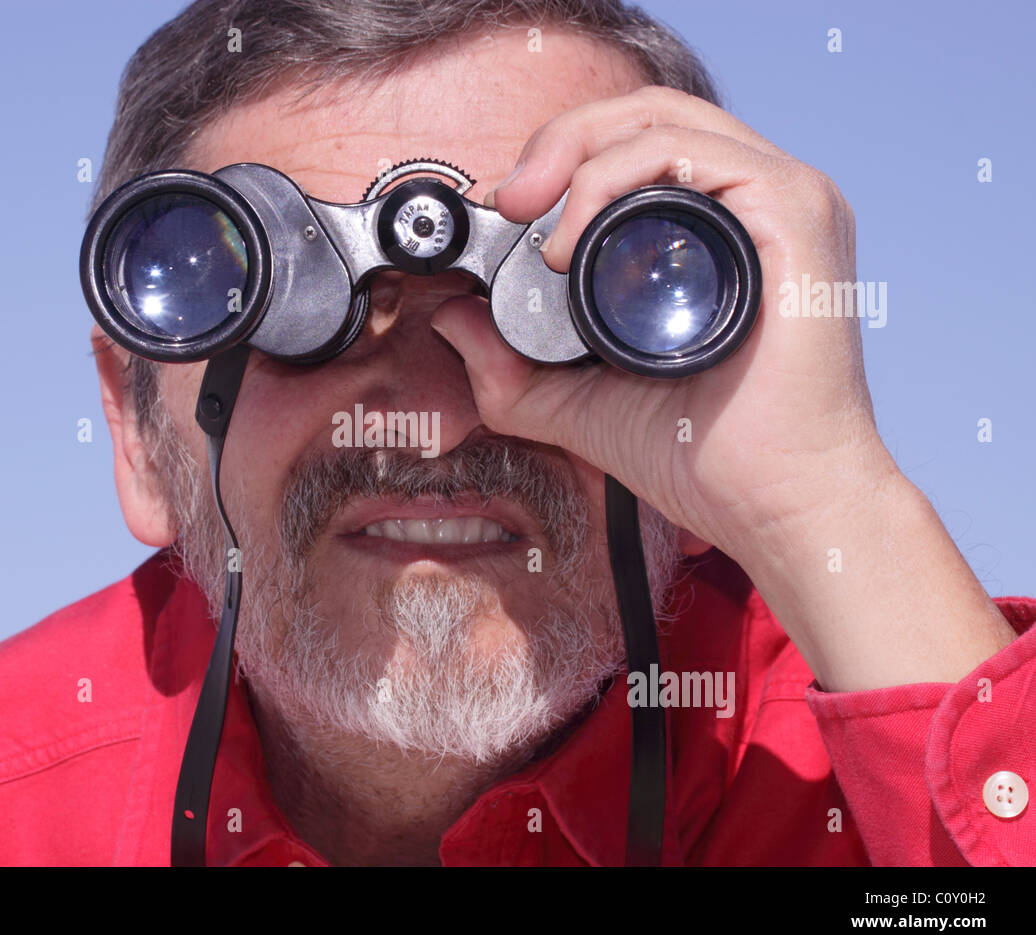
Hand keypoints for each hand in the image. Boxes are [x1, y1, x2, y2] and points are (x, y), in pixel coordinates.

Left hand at [433, 86, 1014, 689]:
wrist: (776, 505)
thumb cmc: (709, 458)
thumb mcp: (582, 404)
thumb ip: (513, 369)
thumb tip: (452, 320)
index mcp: (722, 232)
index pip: (634, 150)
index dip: (559, 162)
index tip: (504, 215)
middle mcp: (754, 204)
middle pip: (642, 116)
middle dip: (556, 144)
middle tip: (507, 202)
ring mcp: (780, 201)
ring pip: (661, 118)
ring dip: (575, 154)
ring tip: (532, 218)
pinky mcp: (793, 213)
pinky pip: (690, 152)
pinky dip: (614, 177)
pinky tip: (572, 242)